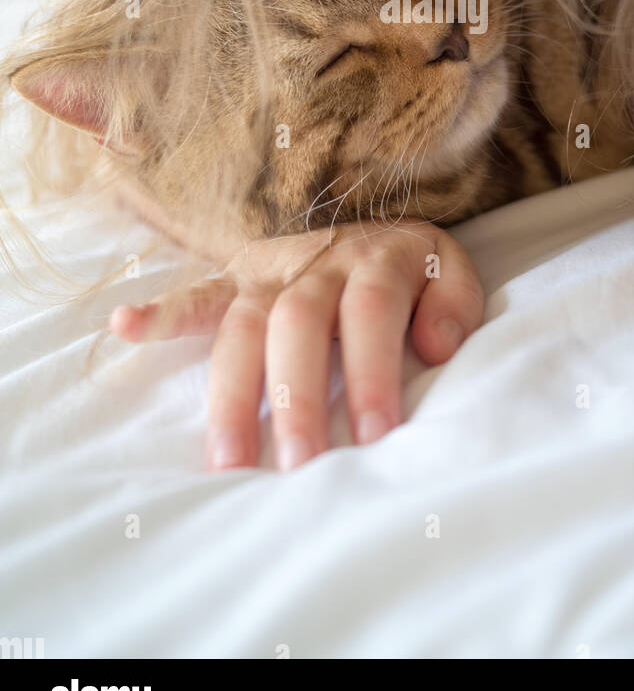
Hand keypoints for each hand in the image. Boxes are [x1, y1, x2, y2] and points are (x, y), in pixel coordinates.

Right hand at [108, 220, 482, 470]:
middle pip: (299, 322)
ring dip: (232, 392)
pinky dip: (160, 312)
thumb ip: (453, 303)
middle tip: (300, 466)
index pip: (369, 313)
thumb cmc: (415, 274)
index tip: (374, 436)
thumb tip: (433, 345)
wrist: (378, 224)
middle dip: (297, 395)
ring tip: (226, 460)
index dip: (370, 370)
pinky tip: (123, 328)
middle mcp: (316, 262)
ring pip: (244, 325)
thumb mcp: (450, 273)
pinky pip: (197, 293)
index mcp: (375, 260)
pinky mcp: (236, 280)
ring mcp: (270, 271)